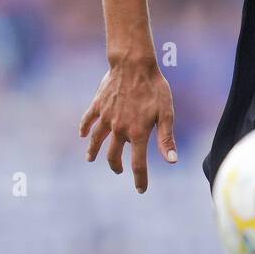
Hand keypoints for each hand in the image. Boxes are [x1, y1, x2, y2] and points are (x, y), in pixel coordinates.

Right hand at [79, 60, 175, 193]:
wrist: (134, 64)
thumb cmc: (155, 88)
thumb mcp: (166, 113)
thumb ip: (167, 139)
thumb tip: (172, 161)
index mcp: (138, 133)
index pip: (138, 164)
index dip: (140, 179)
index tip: (141, 190)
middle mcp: (119, 129)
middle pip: (114, 156)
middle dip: (117, 166)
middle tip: (119, 170)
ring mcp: (106, 118)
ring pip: (97, 141)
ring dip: (93, 152)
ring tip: (91, 159)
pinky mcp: (97, 105)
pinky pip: (88, 121)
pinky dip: (84, 129)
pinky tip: (83, 135)